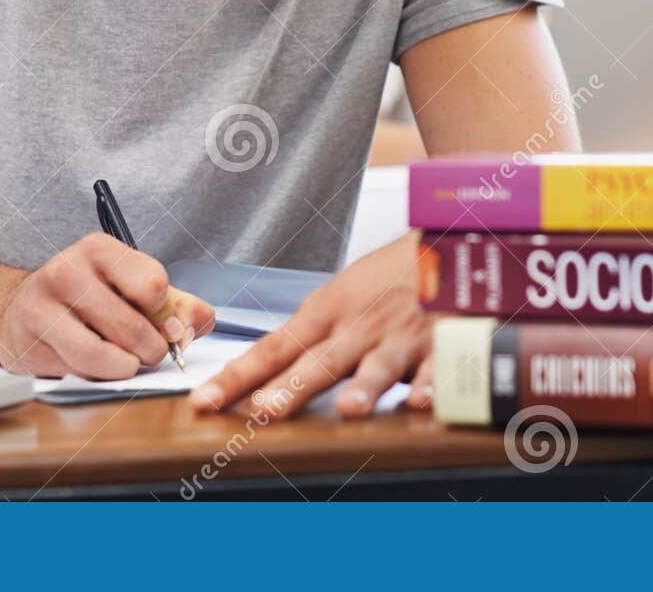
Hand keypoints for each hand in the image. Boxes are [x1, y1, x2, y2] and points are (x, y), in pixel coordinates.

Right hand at [0, 233, 214, 379]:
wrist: (15, 311)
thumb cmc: (86, 298)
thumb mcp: (132, 287)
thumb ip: (175, 303)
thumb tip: (201, 321)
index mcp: (98, 250)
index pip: (152, 284)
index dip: (166, 313)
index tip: (164, 323)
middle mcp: (66, 272)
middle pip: (132, 326)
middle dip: (151, 349)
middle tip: (150, 352)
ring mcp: (42, 310)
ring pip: (104, 356)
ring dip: (126, 367)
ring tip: (127, 362)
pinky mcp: (28, 346)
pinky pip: (78, 374)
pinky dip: (97, 377)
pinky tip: (95, 365)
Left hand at [191, 231, 430, 419]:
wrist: (447, 241)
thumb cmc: (393, 272)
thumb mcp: (344, 292)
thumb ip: (315, 332)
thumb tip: (270, 368)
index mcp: (327, 311)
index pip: (273, 348)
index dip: (238, 376)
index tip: (205, 400)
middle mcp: (358, 326)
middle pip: (319, 362)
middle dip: (291, 388)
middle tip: (263, 411)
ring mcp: (399, 336)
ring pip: (378, 364)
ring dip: (364, 387)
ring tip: (348, 409)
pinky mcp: (440, 343)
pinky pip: (436, 368)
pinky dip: (430, 385)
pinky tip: (421, 401)